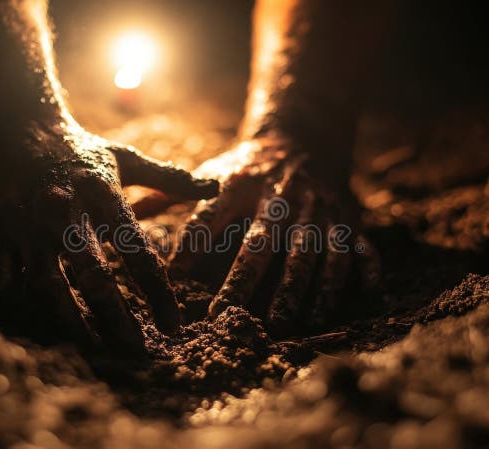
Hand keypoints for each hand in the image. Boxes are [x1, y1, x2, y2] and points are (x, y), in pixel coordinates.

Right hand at [0, 124, 217, 352]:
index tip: (172, 325)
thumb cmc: (76, 147)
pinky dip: (24, 301)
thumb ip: (169, 179)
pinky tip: (42, 321)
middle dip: (117, 320)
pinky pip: (8, 277)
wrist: (10, 123)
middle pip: (94, 278)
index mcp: (102, 195)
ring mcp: (27, 225)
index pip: (138, 252)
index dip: (158, 293)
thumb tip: (215, 188)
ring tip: (92, 347)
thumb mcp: (124, 158)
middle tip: (137, 352)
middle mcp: (66, 213)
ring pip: (49, 285)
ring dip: (71, 321)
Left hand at [139, 136, 374, 337]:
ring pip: (315, 252)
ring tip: (292, 321)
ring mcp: (318, 212)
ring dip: (305, 288)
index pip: (212, 215)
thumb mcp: (212, 172)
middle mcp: (281, 200)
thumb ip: (170, 195)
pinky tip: (366, 299)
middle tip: (231, 316)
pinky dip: (367, 273)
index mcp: (241, 185)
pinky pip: (362, 248)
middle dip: (248, 280)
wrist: (304, 135)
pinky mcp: (348, 221)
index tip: (175, 275)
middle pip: (264, 242)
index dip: (194, 242)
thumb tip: (122, 215)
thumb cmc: (248, 167)